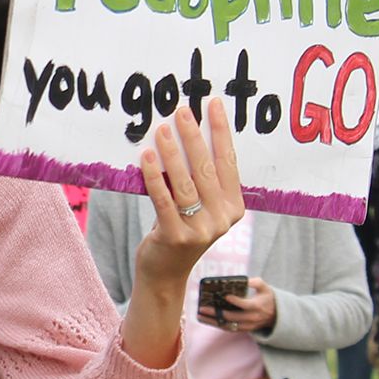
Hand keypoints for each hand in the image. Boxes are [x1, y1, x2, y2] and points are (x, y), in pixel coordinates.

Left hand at [132, 99, 244, 294]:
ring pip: (185, 183)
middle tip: (182, 111)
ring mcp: (200, 230)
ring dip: (172, 153)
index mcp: (233, 206)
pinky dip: (154, 176)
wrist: (165, 274)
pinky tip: (145, 156)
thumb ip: (198, 179)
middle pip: (207, 169)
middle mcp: (222, 218)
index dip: (221, 132)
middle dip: (194, 137)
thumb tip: (182, 134)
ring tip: (161, 129)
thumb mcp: (197, 206)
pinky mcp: (176, 236)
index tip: (212, 105)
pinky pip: (164, 200)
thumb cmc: (179, 229)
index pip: (229, 162)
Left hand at [200, 277, 277, 334]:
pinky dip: (217, 325)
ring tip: (200, 315)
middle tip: (203, 308)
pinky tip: (207, 320)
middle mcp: (251, 318)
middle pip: (232, 317)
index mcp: (257, 306)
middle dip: (216, 313)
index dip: (235, 301)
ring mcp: (247, 326)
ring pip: (228, 325)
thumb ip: (256, 282)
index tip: (225, 296)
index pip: (245, 305)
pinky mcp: (244, 329)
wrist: (277, 316)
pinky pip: (229, 329)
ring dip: (213, 321)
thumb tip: (245, 280)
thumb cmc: (268, 298)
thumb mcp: (266, 288)